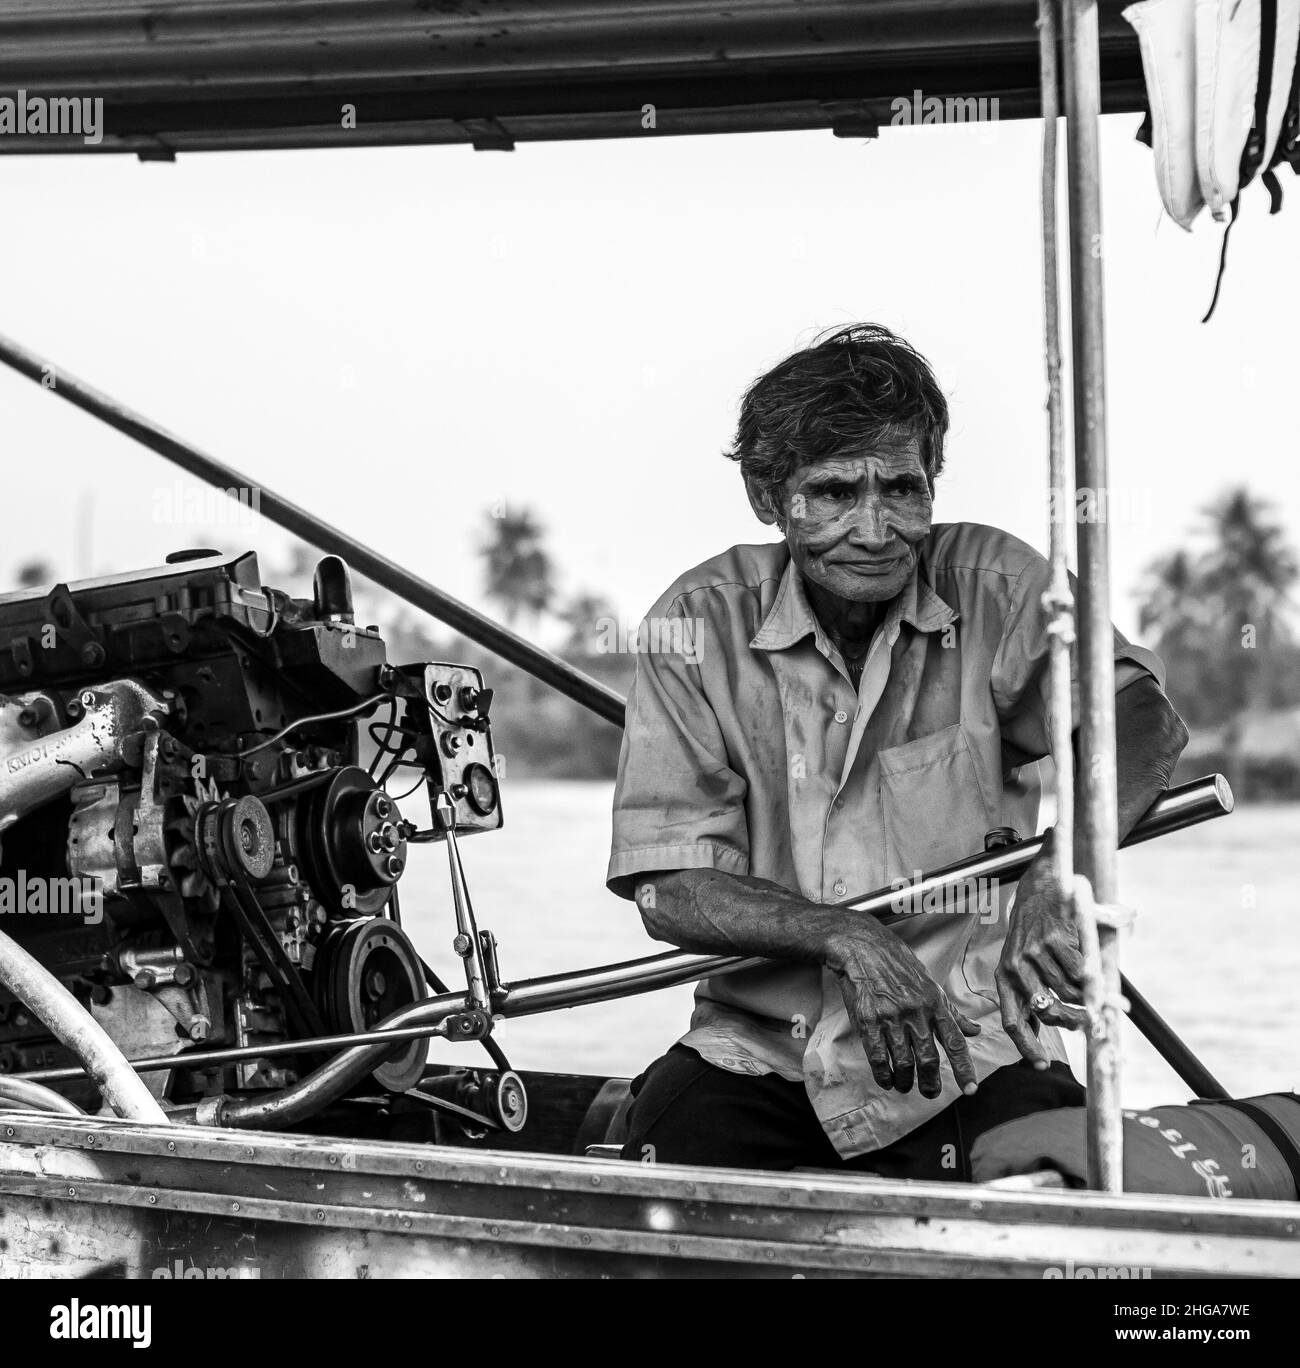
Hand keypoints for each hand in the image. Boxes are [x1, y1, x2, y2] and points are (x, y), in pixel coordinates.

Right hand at [826, 921, 980, 1098]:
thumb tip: (975, 1031)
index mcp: (934, 1003)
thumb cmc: (898, 965)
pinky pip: (878, 1057)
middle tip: (930, 1092)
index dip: (964, 1068)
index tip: (970, 1089)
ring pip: (903, 1063)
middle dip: (930, 1083)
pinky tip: (886, 1079)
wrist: (862, 947)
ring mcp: (891, 1017)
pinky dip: (884, 1075)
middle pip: (928, 1059)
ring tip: (905, 1085)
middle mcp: (916, 1012)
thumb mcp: (930, 984)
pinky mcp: (868, 1021)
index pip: (954, 1041)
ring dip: (906, 1081)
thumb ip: (952, 1012)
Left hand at [996, 852, 1087, 1067]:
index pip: (1010, 1021)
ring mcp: (1034, 952)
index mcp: (1004, 976)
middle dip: (1073, 1022)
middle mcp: (1015, 966)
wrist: (1042, 886)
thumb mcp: (1024, 962)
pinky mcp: (1054, 939)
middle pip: (1048, 1011)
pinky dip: (1094, 977)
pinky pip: (1081, 971)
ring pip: (1068, 992)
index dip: (1026, 1046)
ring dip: (1087, 999)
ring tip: (1097, 996)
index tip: (1042, 1065)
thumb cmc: (1036, 931)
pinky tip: (1095, 970)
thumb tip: (1051, 1027)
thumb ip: (1035, 992)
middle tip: (1090, 1024)